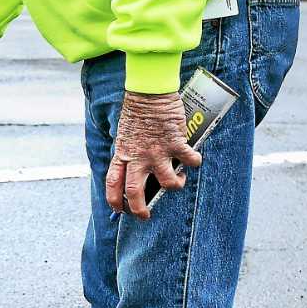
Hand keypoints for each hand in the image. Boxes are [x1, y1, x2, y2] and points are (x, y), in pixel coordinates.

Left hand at [106, 89, 200, 219]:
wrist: (149, 92)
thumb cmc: (137, 111)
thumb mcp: (126, 135)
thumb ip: (130, 153)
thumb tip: (137, 169)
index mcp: (123, 154)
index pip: (113, 184)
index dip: (115, 201)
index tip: (120, 210)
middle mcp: (138, 157)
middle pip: (135, 193)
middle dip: (140, 210)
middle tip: (146, 215)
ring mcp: (157, 152)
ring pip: (167, 183)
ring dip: (175, 185)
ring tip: (178, 179)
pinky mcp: (175, 144)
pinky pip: (189, 161)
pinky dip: (194, 162)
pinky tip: (193, 158)